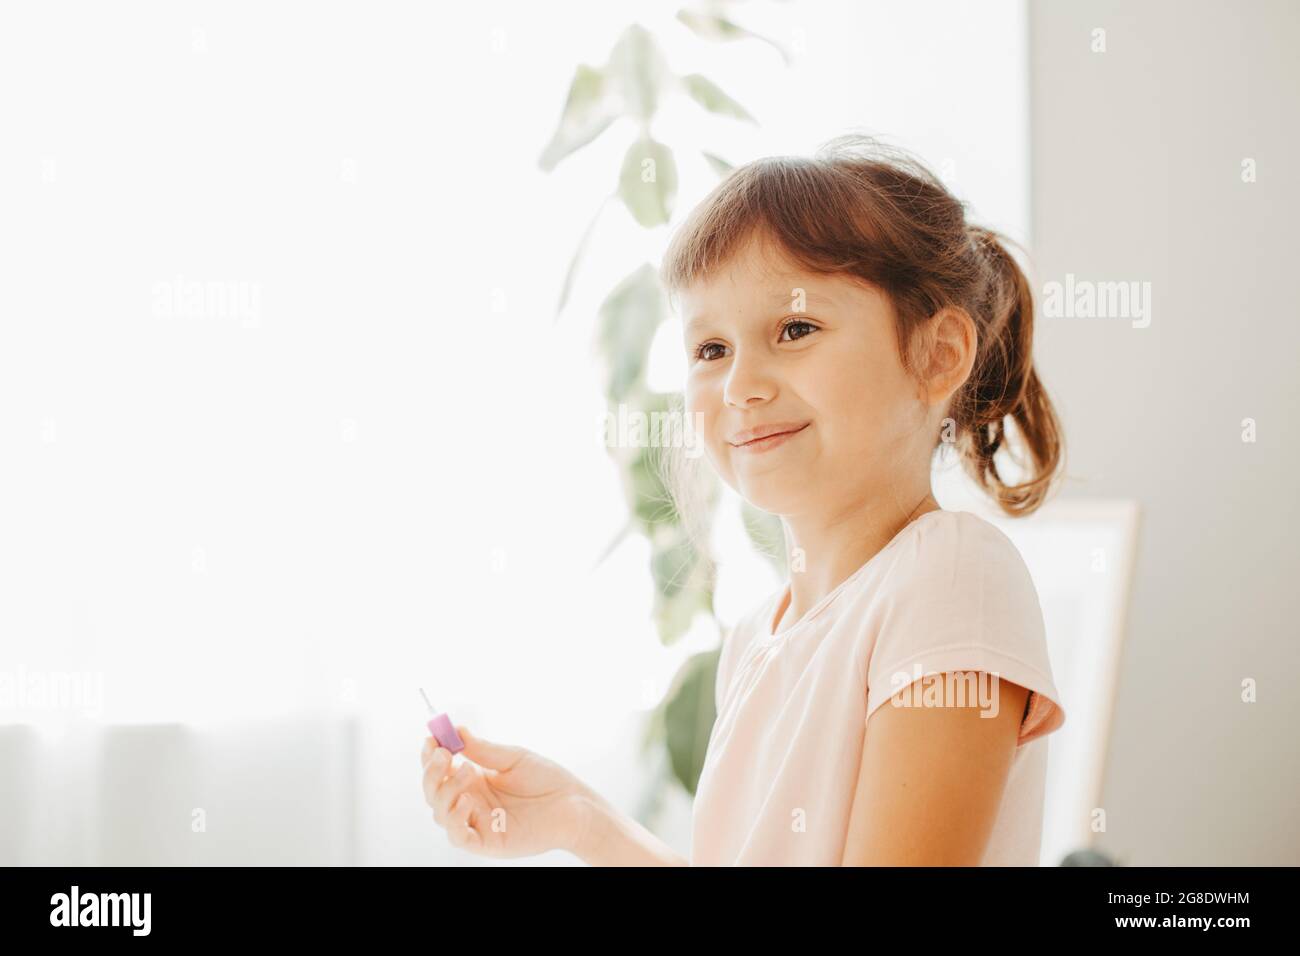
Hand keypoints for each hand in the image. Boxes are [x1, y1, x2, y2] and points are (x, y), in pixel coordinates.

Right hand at [420, 727, 592, 858]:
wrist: (573, 804)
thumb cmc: (546, 780)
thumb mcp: (513, 758)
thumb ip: (483, 749)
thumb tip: (457, 730)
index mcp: (474, 779)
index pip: (441, 769)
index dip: (430, 755)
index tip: (432, 738)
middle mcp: (470, 800)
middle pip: (434, 791)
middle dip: (431, 771)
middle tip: (443, 754)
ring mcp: (477, 822)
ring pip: (440, 813)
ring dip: (445, 790)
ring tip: (467, 771)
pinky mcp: (486, 842)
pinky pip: (458, 836)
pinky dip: (455, 819)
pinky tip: (468, 801)